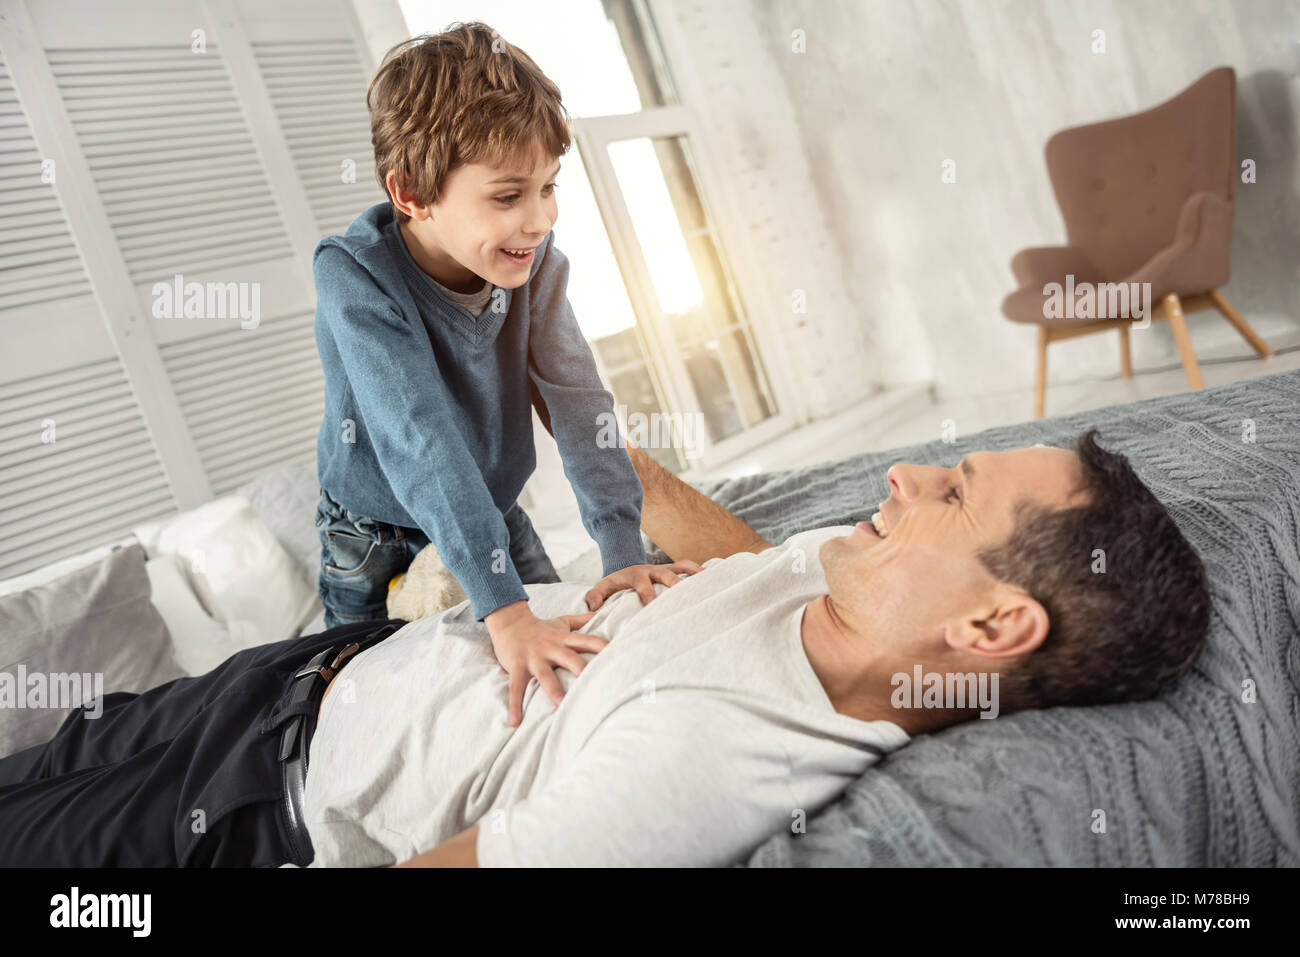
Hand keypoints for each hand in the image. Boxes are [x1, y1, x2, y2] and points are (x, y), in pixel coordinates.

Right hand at [485, 601, 608, 726]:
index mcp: (564, 639)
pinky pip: (515, 688)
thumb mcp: (561, 621)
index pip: (588, 641)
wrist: (509, 621)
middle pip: (571, 659)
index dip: (603, 647)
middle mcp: (551, 647)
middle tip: (598, 687)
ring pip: (545, 675)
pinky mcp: (516, 667)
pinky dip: (515, 705)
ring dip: (554, 691)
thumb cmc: (539, 627)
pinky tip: (514, 722)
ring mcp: (533, 658)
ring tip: (562, 706)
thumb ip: (581, 620)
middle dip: (583, 671)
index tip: (621, 656)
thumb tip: (599, 613)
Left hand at [583, 561, 703, 611]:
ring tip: (708, 581)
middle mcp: (652, 570)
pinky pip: (687, 566)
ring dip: (693, 573)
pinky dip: (699, 570)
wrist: (624, 563)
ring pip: (680, 567)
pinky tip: (713, 577)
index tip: (653, 606)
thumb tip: (593, 607)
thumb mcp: (602, 586)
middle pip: (667, 575)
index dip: (648, 595)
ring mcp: (664, 568)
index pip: (643, 586)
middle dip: (676, 585)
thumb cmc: (615, 582)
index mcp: (636, 576)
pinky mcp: (672, 568)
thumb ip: (594, 596)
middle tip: (685, 595)